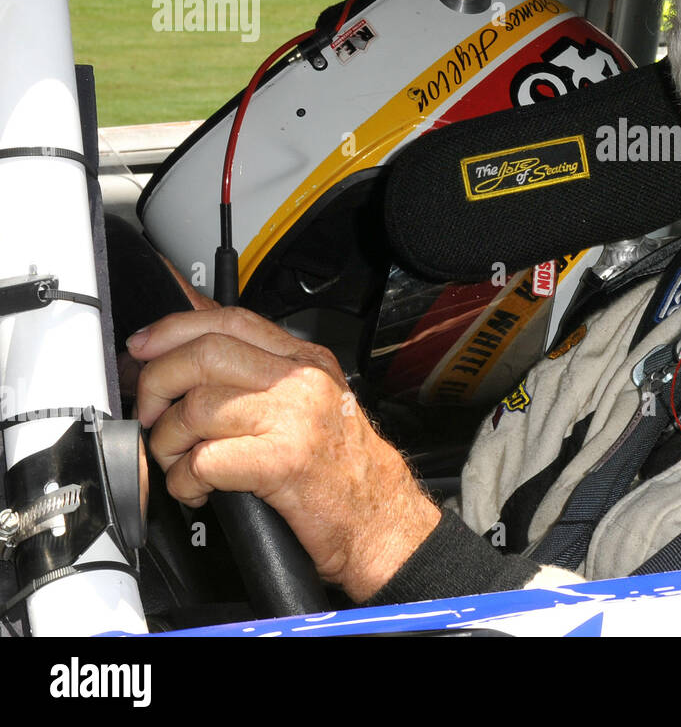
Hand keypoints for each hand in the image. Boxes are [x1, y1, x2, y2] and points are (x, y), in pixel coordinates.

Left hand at [127, 306, 440, 601]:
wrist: (378, 518)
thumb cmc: (341, 467)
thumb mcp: (309, 402)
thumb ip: (261, 372)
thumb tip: (196, 347)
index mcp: (306, 361)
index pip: (230, 320)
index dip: (175, 328)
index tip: (143, 346)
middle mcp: (302, 381)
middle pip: (205, 355)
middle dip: (157, 384)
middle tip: (151, 415)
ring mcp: (294, 418)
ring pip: (196, 409)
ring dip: (166, 443)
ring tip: (178, 463)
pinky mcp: (282, 462)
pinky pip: (204, 460)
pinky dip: (184, 480)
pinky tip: (197, 489)